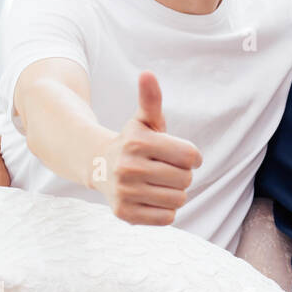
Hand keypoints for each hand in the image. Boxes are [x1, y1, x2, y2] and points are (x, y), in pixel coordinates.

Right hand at [93, 72, 201, 224]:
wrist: (100, 166)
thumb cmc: (133, 142)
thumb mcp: (145, 120)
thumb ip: (151, 99)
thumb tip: (147, 74)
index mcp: (138, 142)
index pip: (192, 156)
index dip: (191, 157)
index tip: (179, 155)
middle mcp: (128, 167)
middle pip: (186, 179)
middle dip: (182, 175)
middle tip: (163, 169)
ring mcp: (125, 192)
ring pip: (179, 200)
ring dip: (174, 193)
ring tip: (157, 183)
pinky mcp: (124, 213)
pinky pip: (167, 218)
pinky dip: (165, 210)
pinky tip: (151, 198)